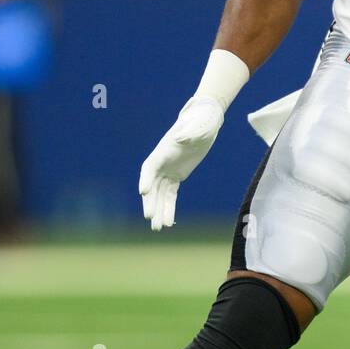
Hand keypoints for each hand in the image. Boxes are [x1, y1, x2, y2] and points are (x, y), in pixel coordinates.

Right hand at [139, 97, 223, 230]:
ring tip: (158, 228)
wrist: (205, 120)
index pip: (150, 167)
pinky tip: (168, 221)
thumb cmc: (202, 120)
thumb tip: (182, 138)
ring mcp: (169, 169)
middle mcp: (162, 161)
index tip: (144, 192)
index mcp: (164, 149)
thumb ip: (190, 132)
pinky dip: (169, 208)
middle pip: (152, 185)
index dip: (146, 179)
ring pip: (160, 194)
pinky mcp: (177, 176)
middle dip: (151, 202)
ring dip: (159, 210)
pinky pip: (171, 195)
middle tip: (149, 218)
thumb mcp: (199, 125)